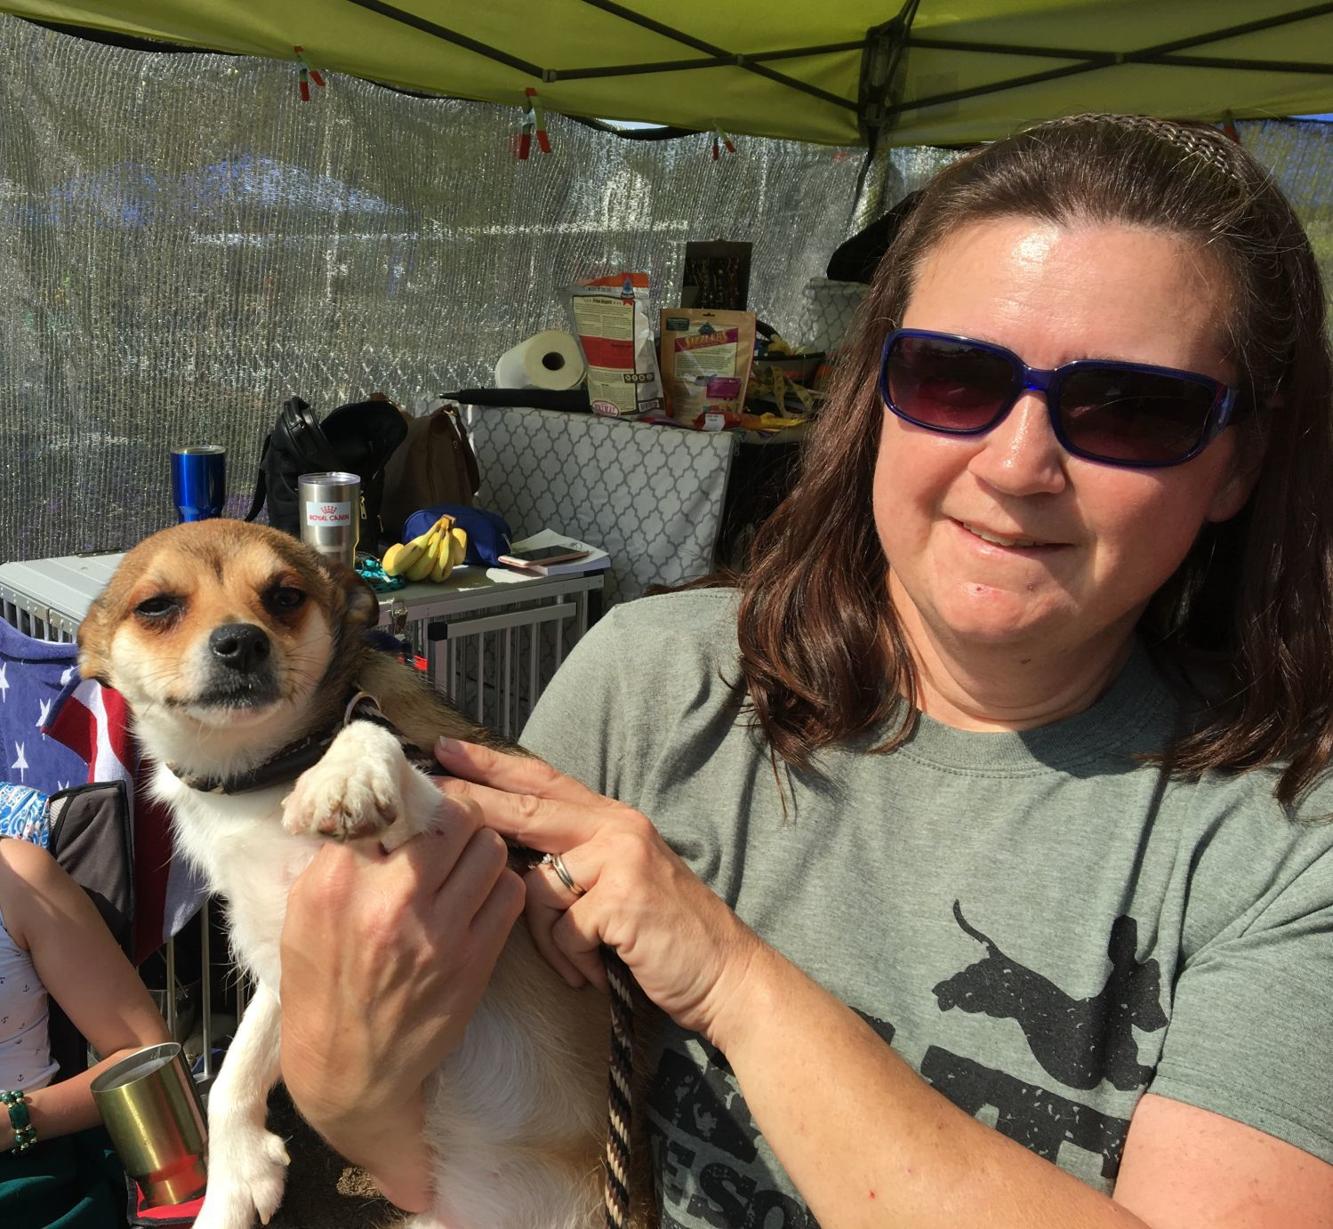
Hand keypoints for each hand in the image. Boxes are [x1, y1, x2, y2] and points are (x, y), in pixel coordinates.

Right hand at [278, 793, 524, 1160]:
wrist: (348, 1072)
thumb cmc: (322, 985)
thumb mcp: (304, 912)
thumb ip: (338, 854)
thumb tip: (368, 798)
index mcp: (339, 883)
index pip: (390, 802)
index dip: (410, 793)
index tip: (413, 797)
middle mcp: (391, 902)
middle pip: (455, 817)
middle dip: (456, 815)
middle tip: (449, 827)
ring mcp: (438, 933)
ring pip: (491, 848)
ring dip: (482, 848)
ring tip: (464, 862)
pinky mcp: (474, 961)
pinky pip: (509, 893)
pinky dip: (499, 886)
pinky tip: (479, 896)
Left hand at [434, 738, 767, 1048]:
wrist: (726, 976)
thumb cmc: (665, 938)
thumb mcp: (618, 883)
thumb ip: (573, 862)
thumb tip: (507, 858)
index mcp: (613, 819)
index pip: (543, 780)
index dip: (494, 764)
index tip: (447, 749)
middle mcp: (617, 826)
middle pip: (527, 810)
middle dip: (474, 803)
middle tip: (431, 789)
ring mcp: (621, 858)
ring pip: (539, 886)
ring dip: (550, 938)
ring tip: (581, 961)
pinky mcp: (622, 897)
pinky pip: (562, 929)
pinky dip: (573, 959)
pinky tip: (598, 973)